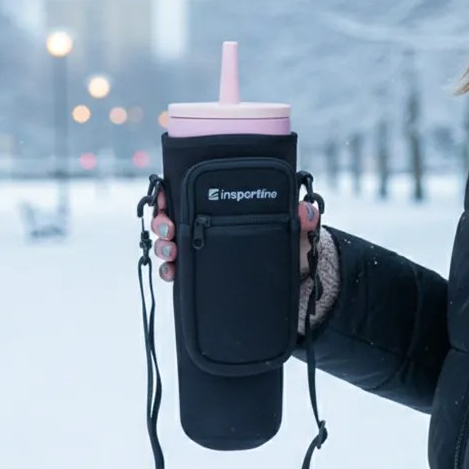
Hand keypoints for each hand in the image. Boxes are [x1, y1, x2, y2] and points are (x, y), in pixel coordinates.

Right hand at [151, 190, 320, 282]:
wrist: (296, 273)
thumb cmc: (290, 238)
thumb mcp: (295, 225)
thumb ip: (302, 216)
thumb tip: (306, 212)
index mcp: (221, 207)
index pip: (187, 195)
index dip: (169, 194)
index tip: (165, 196)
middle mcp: (207, 226)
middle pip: (172, 219)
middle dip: (162, 222)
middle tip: (169, 229)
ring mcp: (203, 251)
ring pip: (170, 244)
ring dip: (163, 247)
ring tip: (171, 252)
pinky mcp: (203, 274)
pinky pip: (179, 272)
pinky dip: (170, 272)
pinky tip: (172, 274)